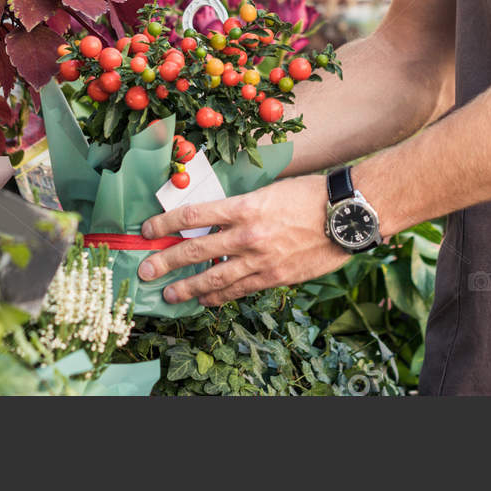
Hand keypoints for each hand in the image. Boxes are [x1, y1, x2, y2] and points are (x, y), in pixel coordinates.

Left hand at [137, 174, 350, 305]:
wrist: (346, 215)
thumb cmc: (310, 195)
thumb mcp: (269, 190)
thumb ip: (241, 204)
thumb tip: (214, 215)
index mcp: (244, 206)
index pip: (192, 215)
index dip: (165, 223)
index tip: (147, 230)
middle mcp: (247, 235)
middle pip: (195, 251)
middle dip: (165, 262)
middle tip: (144, 271)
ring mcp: (260, 260)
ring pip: (214, 278)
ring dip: (187, 288)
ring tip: (168, 295)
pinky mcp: (275, 278)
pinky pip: (239, 290)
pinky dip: (220, 296)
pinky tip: (206, 299)